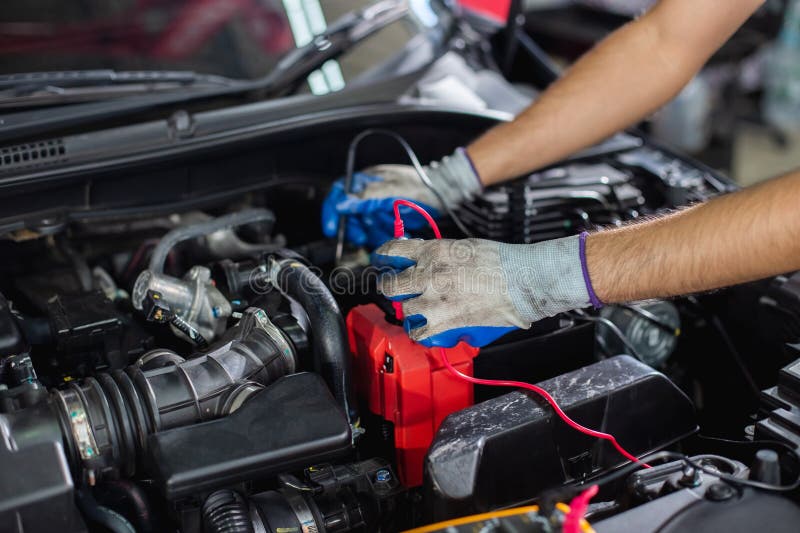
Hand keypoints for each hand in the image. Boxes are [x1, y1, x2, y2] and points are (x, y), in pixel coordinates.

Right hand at [321, 149, 480, 248]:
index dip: (332, 210)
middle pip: (349, 213)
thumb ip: (366, 196)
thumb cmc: (421, 185)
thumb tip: (342, 203)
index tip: (333, 228)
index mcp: (367, 179)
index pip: (339, 192)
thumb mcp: (392, 190)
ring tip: (381, 233)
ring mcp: (378, 205)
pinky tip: (389, 234)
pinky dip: (380, 235)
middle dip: (353, 227)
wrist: (444, 193)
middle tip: (360, 237)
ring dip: (369, 232)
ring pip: (363, 224)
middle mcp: (369, 192)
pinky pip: (376, 230)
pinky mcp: (387, 217)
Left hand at [373, 236, 592, 346]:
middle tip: (396, 289)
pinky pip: (418, 331)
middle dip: (390, 287)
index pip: (393, 250)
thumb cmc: (501, 261)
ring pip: (403, 309)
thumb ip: (441, 252)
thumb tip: (426, 257)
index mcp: (433, 251)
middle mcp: (427, 275)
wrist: (522, 281)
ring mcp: (433, 300)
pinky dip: (419, 331)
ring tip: (419, 309)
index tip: (383, 260)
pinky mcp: (444, 321)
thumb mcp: (465, 246)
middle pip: (390, 285)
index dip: (384, 256)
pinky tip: (424, 328)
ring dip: (409, 309)